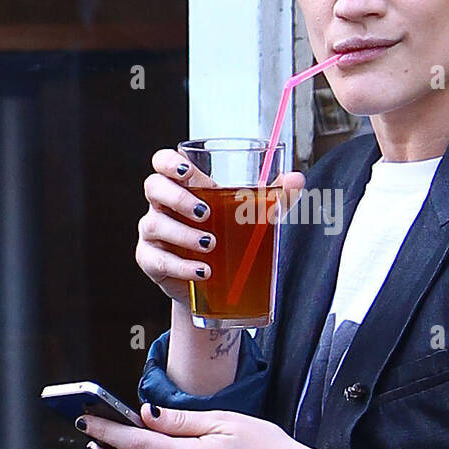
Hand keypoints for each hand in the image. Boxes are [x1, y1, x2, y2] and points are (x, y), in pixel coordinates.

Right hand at [136, 148, 304, 309]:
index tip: (186, 171)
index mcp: (183, 187)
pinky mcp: (152, 262)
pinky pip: (159, 261)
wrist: (215, 285)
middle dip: (177, 197)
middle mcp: (162, 206)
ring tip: (212, 244)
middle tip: (206, 213)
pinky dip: (183, 267)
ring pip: (154, 225)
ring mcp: (153, 234)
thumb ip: (274, 197)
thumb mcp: (251, 216)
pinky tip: (204, 271)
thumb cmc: (229, 239)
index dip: (168, 162)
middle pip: (153, 187)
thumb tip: (297, 178)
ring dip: (184, 234)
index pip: (162, 163)